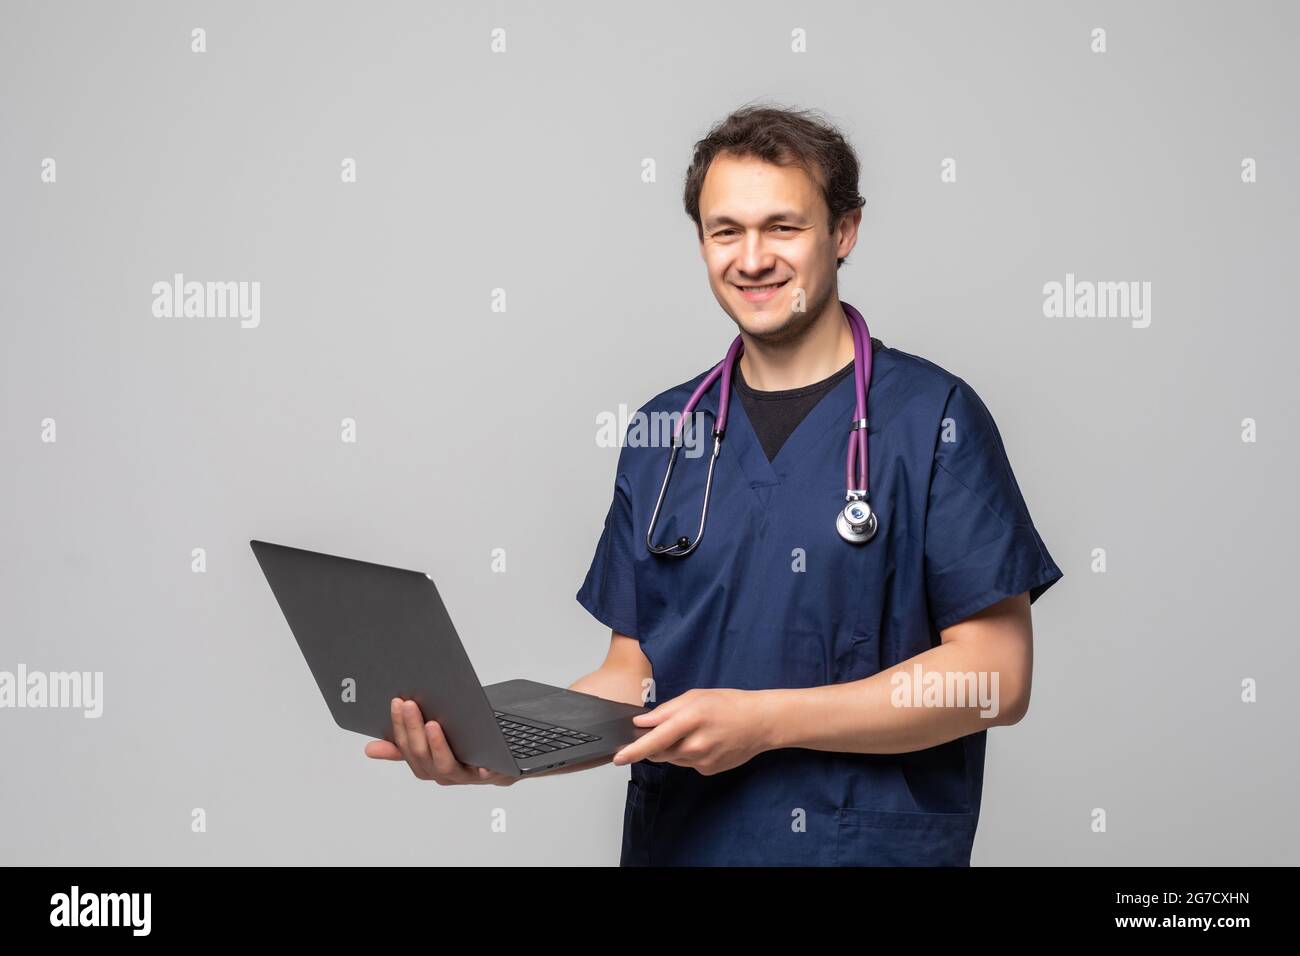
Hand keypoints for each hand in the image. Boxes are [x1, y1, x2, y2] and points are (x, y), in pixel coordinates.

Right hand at [365, 698, 518, 785]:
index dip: (399, 726)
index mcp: (424, 765)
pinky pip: (482, 774)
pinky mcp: (488, 775)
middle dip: (412, 729)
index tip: (397, 702)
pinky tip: (479, 757)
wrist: (500, 767)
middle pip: (421, 756)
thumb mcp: (430, 744)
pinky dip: (480, 768)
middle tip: (410, 704)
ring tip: (433, 724)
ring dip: (436, 745)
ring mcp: (463, 776)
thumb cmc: (461, 750)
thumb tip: (369, 749)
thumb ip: (403, 746)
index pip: (404, 747)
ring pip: (443, 766)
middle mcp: (440, 774)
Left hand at [611, 688, 773, 775]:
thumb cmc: (728, 704)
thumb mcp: (695, 697)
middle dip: (653, 745)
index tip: (618, 757)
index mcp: (690, 720)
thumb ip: (665, 711)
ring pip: (672, 758)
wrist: (760, 722)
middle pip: (659, 753)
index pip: (654, 740)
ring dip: (673, 747)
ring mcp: (703, 760)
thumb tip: (641, 723)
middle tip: (666, 729)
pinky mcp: (708, 770)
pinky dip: (688, 753)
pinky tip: (706, 741)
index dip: (633, 750)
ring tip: (694, 731)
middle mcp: (695, 744)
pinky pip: (687, 763)